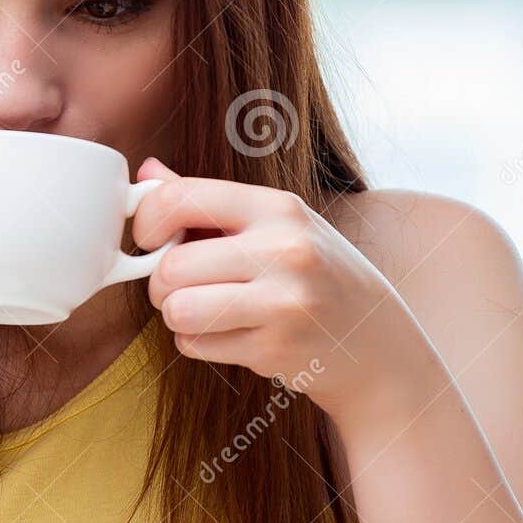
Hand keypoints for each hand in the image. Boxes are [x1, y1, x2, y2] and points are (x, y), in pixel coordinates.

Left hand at [136, 156, 398, 415]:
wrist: (376, 337)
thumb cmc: (313, 272)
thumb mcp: (275, 224)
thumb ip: (208, 200)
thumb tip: (147, 172)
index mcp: (278, 207)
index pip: (179, 199)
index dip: (147, 221)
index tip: (150, 238)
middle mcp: (285, 250)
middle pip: (170, 267)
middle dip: (161, 283)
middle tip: (182, 286)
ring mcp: (284, 303)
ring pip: (178, 310)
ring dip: (178, 316)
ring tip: (206, 310)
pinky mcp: (276, 349)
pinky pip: (196, 345)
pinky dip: (199, 342)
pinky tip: (232, 334)